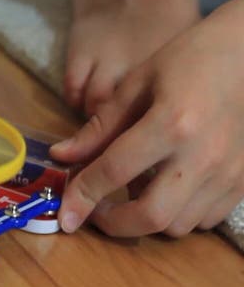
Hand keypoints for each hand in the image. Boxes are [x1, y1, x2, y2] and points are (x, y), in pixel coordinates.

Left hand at [51, 1, 243, 236]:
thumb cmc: (190, 60)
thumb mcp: (137, 84)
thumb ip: (99, 127)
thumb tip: (61, 157)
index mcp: (172, 123)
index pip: (114, 172)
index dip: (83, 197)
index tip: (65, 216)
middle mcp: (203, 155)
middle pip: (150, 216)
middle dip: (113, 224)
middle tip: (95, 210)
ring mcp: (229, 173)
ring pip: (178, 226)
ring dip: (145, 220)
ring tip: (132, 193)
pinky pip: (204, 220)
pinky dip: (177, 216)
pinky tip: (165, 191)